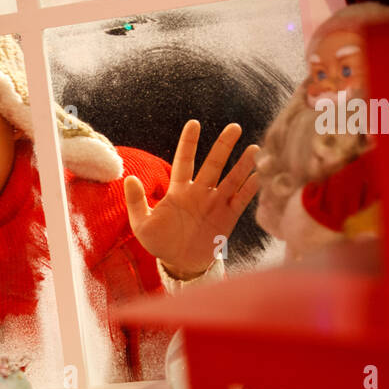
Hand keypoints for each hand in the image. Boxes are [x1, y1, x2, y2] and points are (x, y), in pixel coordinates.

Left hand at [125, 120, 259, 278]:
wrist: (180, 265)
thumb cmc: (160, 243)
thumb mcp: (142, 224)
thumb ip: (136, 201)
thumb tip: (129, 178)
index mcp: (179, 190)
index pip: (184, 161)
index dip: (189, 143)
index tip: (194, 123)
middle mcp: (200, 192)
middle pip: (214, 164)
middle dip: (224, 146)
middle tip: (234, 127)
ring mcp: (215, 203)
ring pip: (231, 178)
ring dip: (243, 164)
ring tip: (254, 148)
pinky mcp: (228, 217)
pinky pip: (241, 199)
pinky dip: (250, 188)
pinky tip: (259, 176)